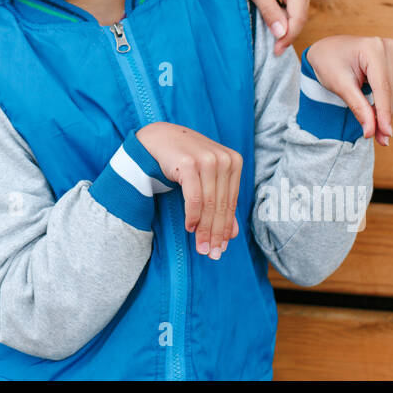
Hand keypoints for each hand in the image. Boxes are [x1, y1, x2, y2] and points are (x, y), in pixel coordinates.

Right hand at [135, 121, 240, 259]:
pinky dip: (193, 215)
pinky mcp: (189, 163)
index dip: (226, 227)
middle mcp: (223, 159)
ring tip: (201, 247)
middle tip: (212, 253)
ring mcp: (207, 159)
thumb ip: (221, 202)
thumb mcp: (207, 179)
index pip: (231, 202)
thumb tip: (233, 234)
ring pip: (209, 204)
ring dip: (204, 229)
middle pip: (221, 205)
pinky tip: (190, 228)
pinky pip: (194, 197)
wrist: (159, 139)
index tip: (222, 247)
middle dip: (216, 233)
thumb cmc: (185, 160)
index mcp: (233, 161)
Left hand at [241, 0, 313, 56]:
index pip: (298, 18)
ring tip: (275, 41)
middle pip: (300, 18)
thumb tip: (281, 34)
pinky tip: (277, 26)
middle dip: (288, 34)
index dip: (288, 37)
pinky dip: (286, 19)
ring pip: (299, 15)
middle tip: (275, 50)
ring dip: (287, 28)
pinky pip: (295, 9)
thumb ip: (270, 13)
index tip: (277, 50)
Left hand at [303, 36, 392, 145]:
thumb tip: (371, 131)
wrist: (326, 49)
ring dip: (388, 111)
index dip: (384, 113)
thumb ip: (358, 107)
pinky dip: (388, 102)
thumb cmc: (328, 62)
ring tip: (378, 131)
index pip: (383, 87)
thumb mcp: (339, 85)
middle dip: (385, 116)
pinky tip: (379, 114)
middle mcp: (389, 47)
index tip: (385, 135)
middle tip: (379, 139)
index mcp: (373, 48)